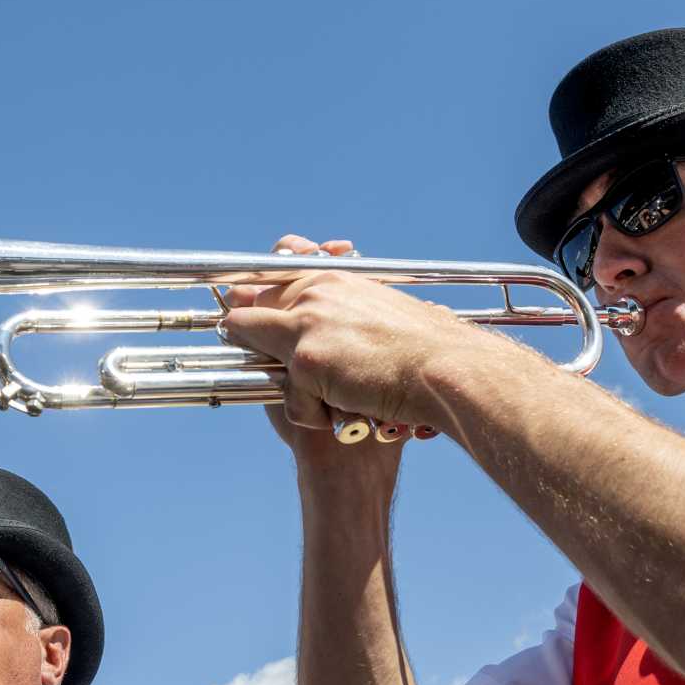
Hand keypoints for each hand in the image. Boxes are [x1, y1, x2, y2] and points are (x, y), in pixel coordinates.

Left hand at [220, 235, 464, 472]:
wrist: (446, 370)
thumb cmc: (427, 353)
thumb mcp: (384, 318)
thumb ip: (348, 316)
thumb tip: (335, 327)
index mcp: (337, 279)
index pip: (277, 268)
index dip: (254, 291)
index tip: (239, 300)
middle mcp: (316, 293)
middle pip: (248, 302)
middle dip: (244, 331)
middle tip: (251, 349)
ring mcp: (307, 325)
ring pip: (254, 346)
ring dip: (283, 379)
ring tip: (325, 397)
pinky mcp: (307, 361)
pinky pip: (290, 399)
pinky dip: (313, 416)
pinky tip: (344, 415)